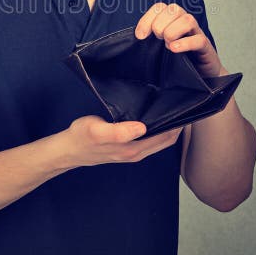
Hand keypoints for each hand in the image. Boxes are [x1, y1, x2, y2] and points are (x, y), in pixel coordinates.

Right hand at [60, 115, 182, 167]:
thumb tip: (141, 128)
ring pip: (160, 139)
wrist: (68, 150)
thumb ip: (118, 132)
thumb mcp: (96, 131)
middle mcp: (137, 152)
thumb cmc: (80, 138)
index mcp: (133, 148)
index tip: (187, 106)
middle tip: (186, 102)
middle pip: (168, 139)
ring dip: (170, 126)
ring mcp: (133, 151)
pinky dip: (159, 128)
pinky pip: (151, 138)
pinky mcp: (127, 147)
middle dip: (179, 123)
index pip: (166, 136)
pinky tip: (156, 115)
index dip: (179, 123)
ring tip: (175, 106)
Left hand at [134, 2, 223, 77]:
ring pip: (187, 20)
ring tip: (168, 46)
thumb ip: (149, 39)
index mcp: (173, 19)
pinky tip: (174, 49)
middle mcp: (185, 22)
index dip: (147, 19)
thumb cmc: (178, 58)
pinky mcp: (206, 47)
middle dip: (160, 25)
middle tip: (158, 40)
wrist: (199, 75)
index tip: (140, 36)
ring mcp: (197, 33)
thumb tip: (135, 37)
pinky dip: (185, 43)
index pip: (159, 7)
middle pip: (173, 9)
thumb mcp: (160, 46)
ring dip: (173, 32)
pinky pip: (198, 39)